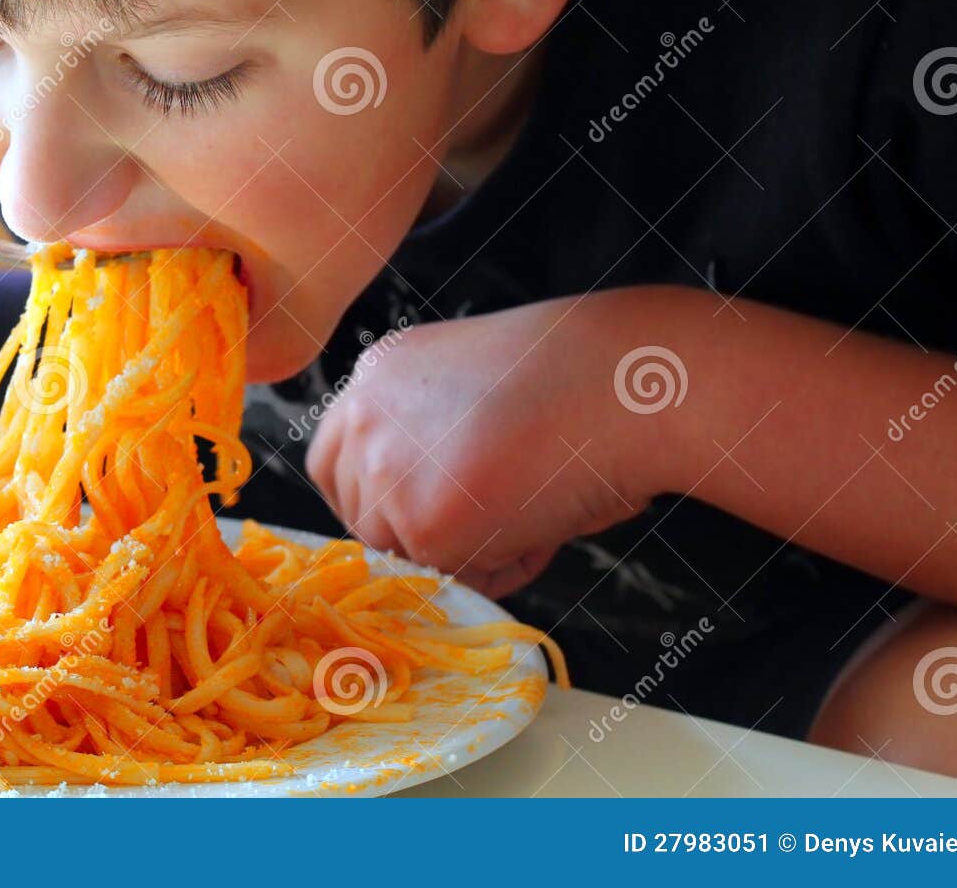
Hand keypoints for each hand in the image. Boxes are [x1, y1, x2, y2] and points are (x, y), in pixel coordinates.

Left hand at [306, 293, 676, 597]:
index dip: (380, 498)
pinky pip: (448, 579)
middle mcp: (363, 415)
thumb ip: (426, 439)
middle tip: (496, 516)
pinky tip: (539, 526)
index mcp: (377, 375)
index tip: (424, 515)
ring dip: (460, 553)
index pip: (335, 461)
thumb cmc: (578, 383)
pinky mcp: (419, 522)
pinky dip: (496, 571)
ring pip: (399, 553)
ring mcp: (384, 468)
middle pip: (358, 513)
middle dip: (417, 533)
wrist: (621, 384)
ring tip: (529, 512)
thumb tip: (411, 525)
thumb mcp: (473, 393)